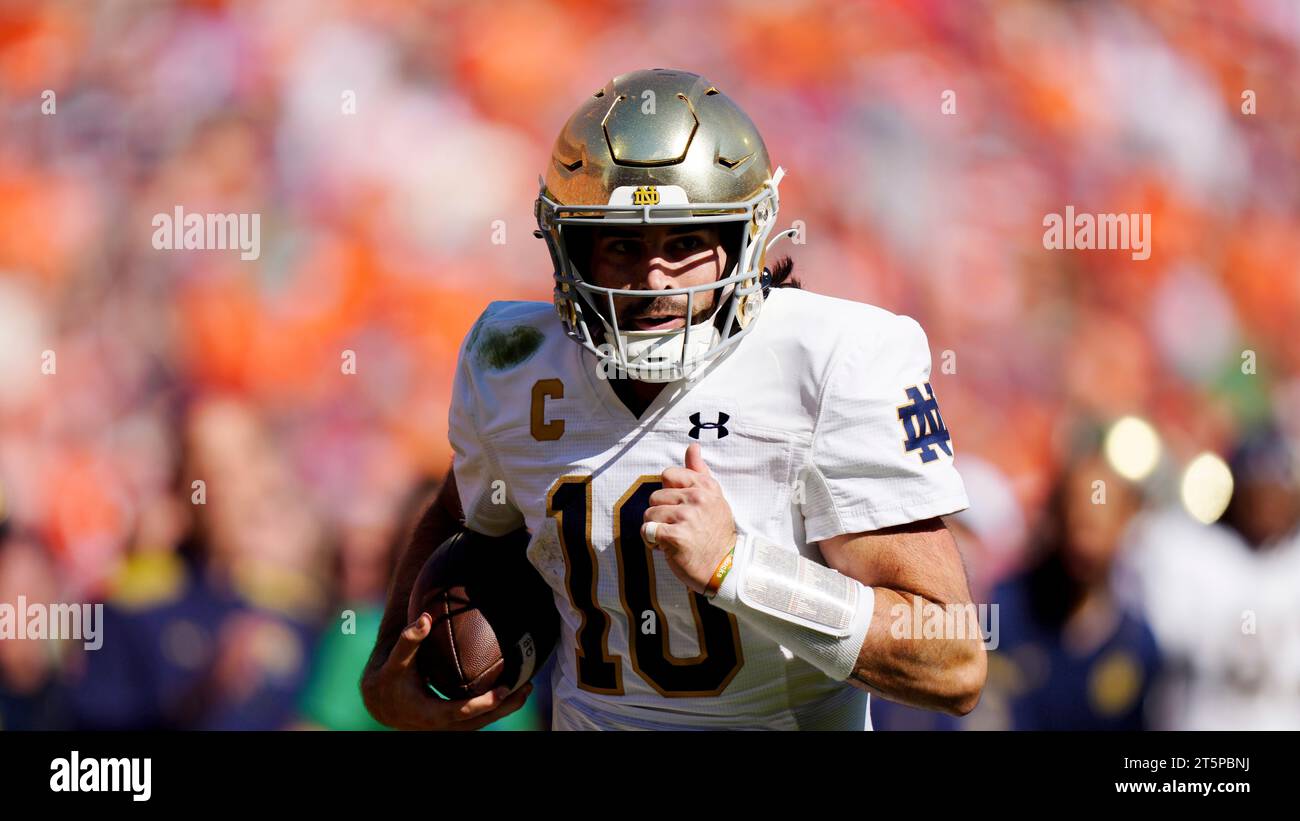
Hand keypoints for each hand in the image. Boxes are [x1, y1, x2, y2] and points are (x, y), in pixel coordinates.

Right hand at [361, 613, 532, 729]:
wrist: (381, 701)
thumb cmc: (390, 677)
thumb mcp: (396, 660)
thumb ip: (409, 639)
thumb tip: (424, 617)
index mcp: (428, 713)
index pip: (460, 712)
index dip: (482, 704)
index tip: (502, 692)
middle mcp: (440, 725)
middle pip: (479, 721)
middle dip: (504, 707)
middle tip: (525, 688)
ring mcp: (449, 726)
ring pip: (482, 722)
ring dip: (505, 707)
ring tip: (526, 688)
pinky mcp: (453, 722)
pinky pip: (479, 718)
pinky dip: (495, 706)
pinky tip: (512, 691)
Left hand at [642, 443, 737, 594]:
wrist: (724, 568)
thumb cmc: (715, 533)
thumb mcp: (713, 498)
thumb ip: (699, 471)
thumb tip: (692, 446)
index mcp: (705, 486)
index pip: (668, 474)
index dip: (668, 494)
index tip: (679, 509)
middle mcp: (697, 498)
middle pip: (655, 496)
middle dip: (661, 515)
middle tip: (678, 528)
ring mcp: (687, 516)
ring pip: (649, 514)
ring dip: (655, 529)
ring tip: (672, 539)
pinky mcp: (676, 536)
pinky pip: (647, 530)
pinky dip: (652, 541)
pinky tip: (666, 548)